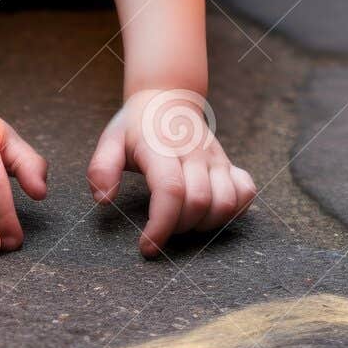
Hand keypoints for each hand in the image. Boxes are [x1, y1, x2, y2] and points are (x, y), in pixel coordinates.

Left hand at [86, 89, 255, 257]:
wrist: (168, 100)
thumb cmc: (137, 127)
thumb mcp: (110, 141)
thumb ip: (101, 169)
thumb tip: (104, 200)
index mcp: (163, 148)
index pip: (171, 191)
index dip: (161, 225)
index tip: (147, 247)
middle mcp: (195, 153)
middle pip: (199, 202)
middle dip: (179, 228)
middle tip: (161, 229)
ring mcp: (216, 158)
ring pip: (226, 203)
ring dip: (205, 225)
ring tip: (183, 223)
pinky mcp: (229, 164)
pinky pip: (246, 193)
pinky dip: (233, 212)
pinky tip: (210, 214)